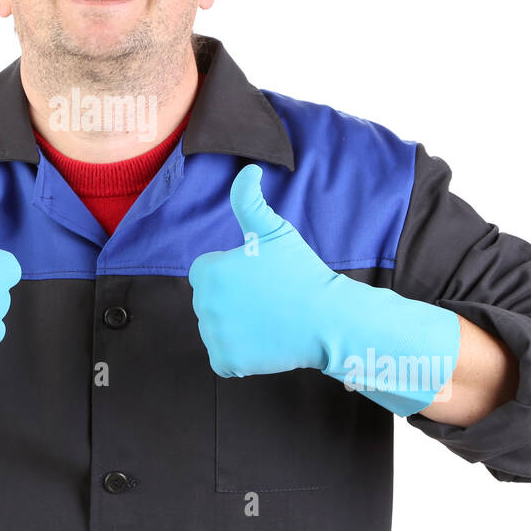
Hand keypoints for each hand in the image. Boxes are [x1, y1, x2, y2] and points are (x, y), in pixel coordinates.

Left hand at [188, 164, 459, 415]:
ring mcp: (213, 336)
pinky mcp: (226, 361)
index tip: (260, 277)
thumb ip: (249, 199)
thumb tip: (248, 168)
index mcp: (207, 271)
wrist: (327, 319)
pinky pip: (224, 357)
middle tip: (267, 299)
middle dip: (232, 300)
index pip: (207, 273)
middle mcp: (203, 304)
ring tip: (268, 318)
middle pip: (210, 302)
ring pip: (217, 329)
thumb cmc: (301, 272)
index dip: (234, 274)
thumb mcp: (274, 230)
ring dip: (236, 326)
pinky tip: (264, 342)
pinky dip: (239, 354)